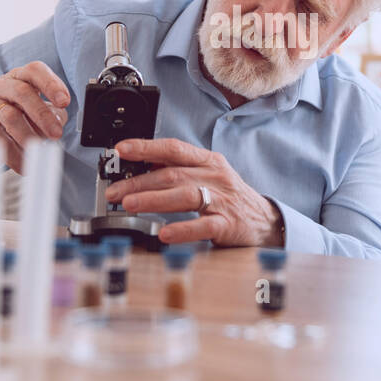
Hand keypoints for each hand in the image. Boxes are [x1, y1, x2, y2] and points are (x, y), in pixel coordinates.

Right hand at [0, 62, 70, 173]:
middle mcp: (0, 85)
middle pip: (22, 92)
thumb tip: (58, 122)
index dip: (51, 84)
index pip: (35, 71)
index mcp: (19, 76)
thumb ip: (51, 113)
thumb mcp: (35, 107)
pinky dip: (13, 154)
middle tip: (56, 134)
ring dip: (28, 136)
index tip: (64, 102)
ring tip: (39, 151)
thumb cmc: (15, 110)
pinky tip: (24, 163)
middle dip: (42, 114)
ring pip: (8, 116)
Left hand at [104, 137, 282, 247]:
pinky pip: (203, 225)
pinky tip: (164, 233)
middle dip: (139, 181)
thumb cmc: (230, 199)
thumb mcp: (208, 177)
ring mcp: (222, 200)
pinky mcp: (228, 224)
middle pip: (172, 174)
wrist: (266, 222)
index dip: (146, 147)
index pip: (173, 148)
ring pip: (185, 195)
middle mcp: (215, 177)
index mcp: (208, 161)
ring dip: (154, 199)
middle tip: (114, 192)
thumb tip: (141, 168)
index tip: (122, 149)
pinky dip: (182, 229)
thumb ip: (180, 172)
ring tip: (130, 205)